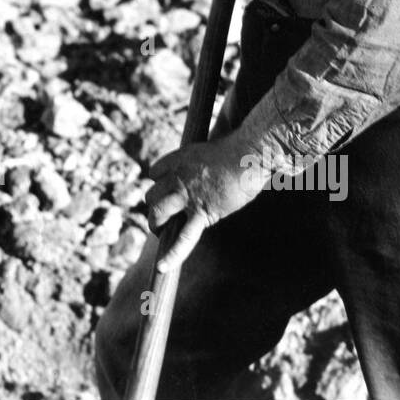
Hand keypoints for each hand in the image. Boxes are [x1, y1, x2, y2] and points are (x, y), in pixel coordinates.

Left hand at [146, 141, 267, 273]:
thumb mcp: (216, 141)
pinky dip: (172, 254)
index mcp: (178, 159)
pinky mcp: (202, 213)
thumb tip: (224, 133)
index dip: (160, 181)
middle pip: (151, 194)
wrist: (248, 156)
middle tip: (163, 213)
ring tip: (160, 232)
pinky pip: (183, 237)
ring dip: (156, 224)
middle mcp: (176, 178)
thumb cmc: (239, 147)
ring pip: (157, 212)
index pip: (155, 172)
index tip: (168, 185)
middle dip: (155, 205)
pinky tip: (163, 266)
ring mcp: (186, 197)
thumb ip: (209, 149)